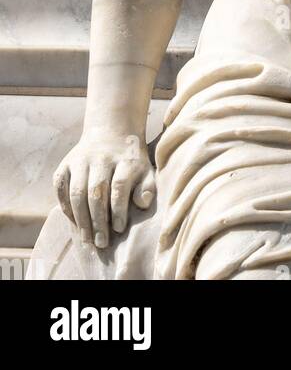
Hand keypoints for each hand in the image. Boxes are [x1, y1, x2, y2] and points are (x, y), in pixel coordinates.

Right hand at [53, 132, 155, 247]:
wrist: (112, 131)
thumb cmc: (131, 161)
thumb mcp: (146, 170)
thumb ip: (147, 188)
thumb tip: (142, 204)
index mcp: (124, 159)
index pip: (119, 185)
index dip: (118, 209)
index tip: (120, 229)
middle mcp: (101, 157)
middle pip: (96, 192)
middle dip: (98, 221)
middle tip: (101, 243)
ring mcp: (81, 159)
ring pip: (77, 192)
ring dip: (81, 219)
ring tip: (87, 239)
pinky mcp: (66, 163)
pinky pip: (61, 188)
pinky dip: (65, 207)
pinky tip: (74, 222)